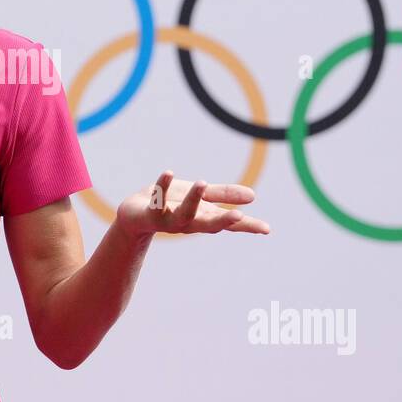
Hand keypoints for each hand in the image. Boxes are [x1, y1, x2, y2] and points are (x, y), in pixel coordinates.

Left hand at [115, 169, 270, 236]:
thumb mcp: (200, 198)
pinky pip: (156, 199)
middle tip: (240, 216)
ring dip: (192, 199)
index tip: (267, 229)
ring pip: (183, 214)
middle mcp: (188, 222)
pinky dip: (161, 186)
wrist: (134, 215)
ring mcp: (169, 220)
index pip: (229, 225)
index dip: (248, 227)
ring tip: (202, 181)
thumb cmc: (171, 204)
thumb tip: (253, 196)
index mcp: (203, 218)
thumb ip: (224, 195)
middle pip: (208, 224)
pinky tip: (168, 172)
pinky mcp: (150, 213)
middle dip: (223, 221)